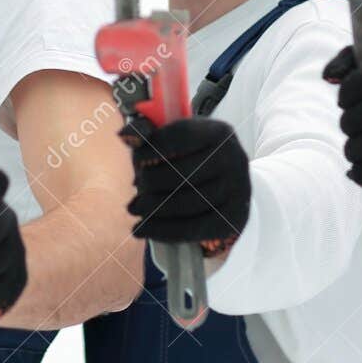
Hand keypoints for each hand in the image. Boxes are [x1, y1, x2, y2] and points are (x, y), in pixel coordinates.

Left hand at [121, 115, 249, 247]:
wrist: (227, 184)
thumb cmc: (192, 156)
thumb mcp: (175, 137)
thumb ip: (146, 131)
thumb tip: (124, 135)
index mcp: (218, 132)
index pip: (179, 137)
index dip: (151, 149)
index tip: (136, 160)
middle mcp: (233, 158)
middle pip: (181, 174)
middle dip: (149, 185)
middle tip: (133, 195)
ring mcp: (238, 190)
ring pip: (185, 204)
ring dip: (152, 210)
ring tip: (135, 209)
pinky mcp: (234, 218)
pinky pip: (193, 229)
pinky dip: (162, 231)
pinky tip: (143, 229)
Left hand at [322, 47, 361, 194]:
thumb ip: (353, 60)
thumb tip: (328, 75)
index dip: (347, 91)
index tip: (346, 100)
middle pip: (361, 116)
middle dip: (348, 122)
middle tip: (354, 125)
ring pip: (360, 147)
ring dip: (351, 148)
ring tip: (361, 145)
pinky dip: (358, 170)